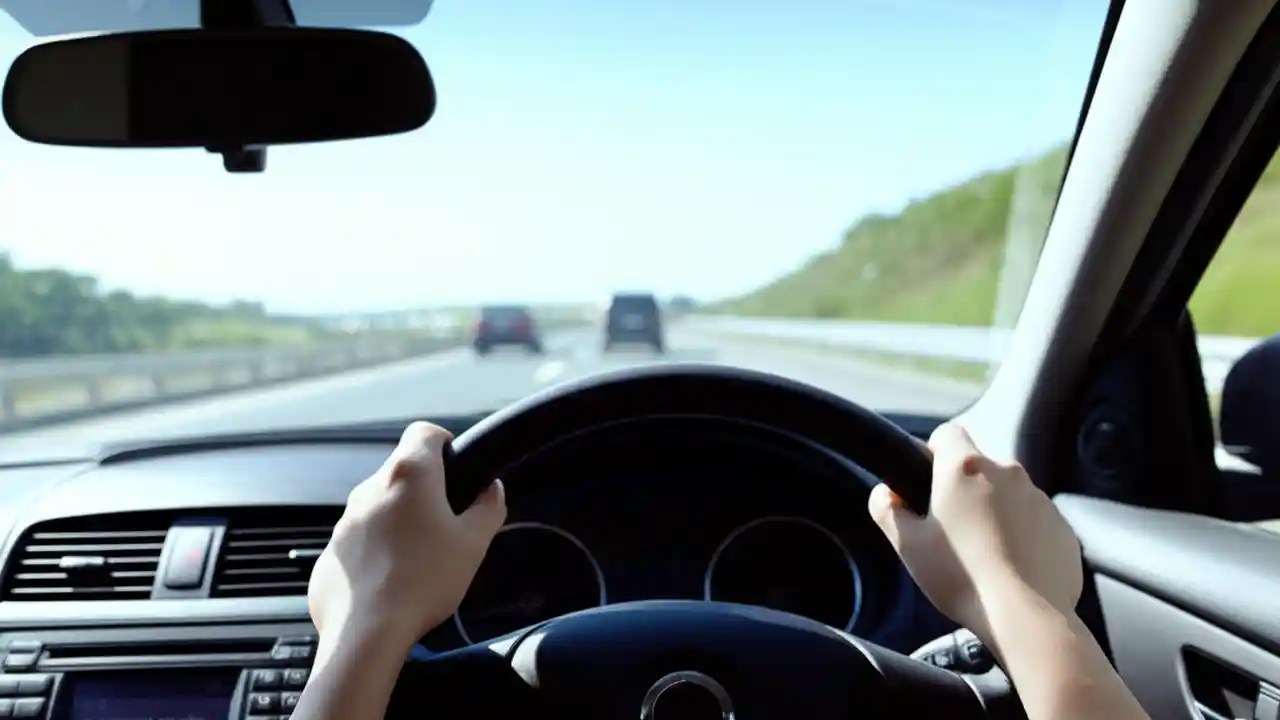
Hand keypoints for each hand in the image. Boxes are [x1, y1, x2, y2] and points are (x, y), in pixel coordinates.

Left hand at [308, 421, 506, 647]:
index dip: (445, 444)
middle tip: (446, 525)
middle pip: (401, 472)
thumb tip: (491, 490)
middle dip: (424, 490)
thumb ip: (488, 507)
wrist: (368, 632)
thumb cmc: (425, 581)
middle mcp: (369, 488)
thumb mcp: (474, 543)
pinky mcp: (330, 553)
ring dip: (398, 521)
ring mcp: (343, 521)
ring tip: (419, 559)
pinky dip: (375, 551)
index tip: (457, 470)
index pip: (425, 432)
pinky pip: (359, 540)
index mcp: (408, 475)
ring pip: (378, 506)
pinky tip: (391, 581)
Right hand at [867, 422, 1081, 640]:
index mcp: (965, 469)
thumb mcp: (907, 545)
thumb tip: (885, 493)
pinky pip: (1034, 521)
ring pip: (1008, 494)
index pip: (946, 434)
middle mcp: (1007, 472)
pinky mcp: (1062, 526)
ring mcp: (1040, 499)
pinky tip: (1010, 567)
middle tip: (950, 530)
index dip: (932, 454)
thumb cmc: (961, 579)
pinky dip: (1022, 535)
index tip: (927, 484)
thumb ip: (886, 509)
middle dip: (964, 489)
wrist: (1026, 618)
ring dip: (994, 512)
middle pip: (978, 467)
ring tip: (982, 555)